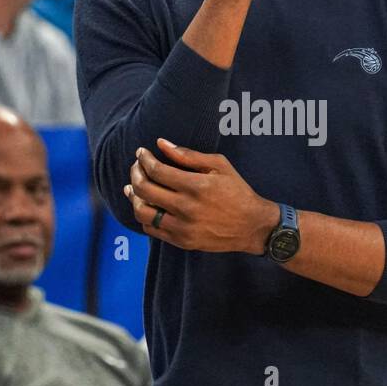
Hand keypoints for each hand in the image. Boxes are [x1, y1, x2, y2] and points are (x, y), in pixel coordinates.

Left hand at [123, 139, 278, 254]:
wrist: (252, 226)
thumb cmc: (237, 191)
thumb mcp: (220, 166)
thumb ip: (188, 155)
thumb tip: (161, 143)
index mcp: (196, 186)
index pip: (156, 171)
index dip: (144, 159)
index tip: (141, 153)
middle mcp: (187, 208)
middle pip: (145, 189)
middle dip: (135, 173)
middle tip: (137, 166)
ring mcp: (183, 228)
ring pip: (142, 212)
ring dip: (134, 197)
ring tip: (135, 187)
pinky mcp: (182, 241)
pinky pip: (151, 229)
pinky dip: (144, 216)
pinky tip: (147, 205)